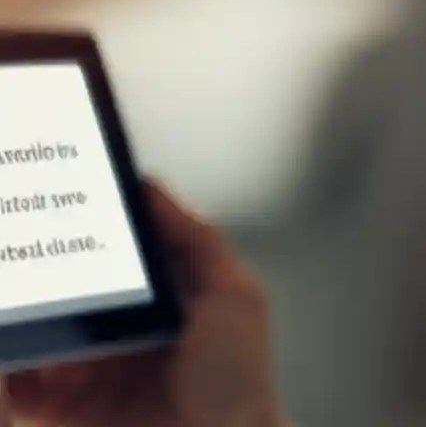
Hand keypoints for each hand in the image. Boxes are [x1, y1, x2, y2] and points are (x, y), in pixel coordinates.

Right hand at [4, 182, 285, 426]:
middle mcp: (108, 329)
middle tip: (8, 242)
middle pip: (50, 286)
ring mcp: (77, 369)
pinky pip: (9, 383)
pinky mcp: (53, 408)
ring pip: (24, 328)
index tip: (41, 195)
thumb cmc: (239, 379)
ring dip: (11, 306)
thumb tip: (148, 183)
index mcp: (148, 298)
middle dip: (22, 267)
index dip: (70, 228)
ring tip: (1, 281)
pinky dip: (2, 362)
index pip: (97, 252)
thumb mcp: (232, 296)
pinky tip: (6, 342)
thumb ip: (192, 239)